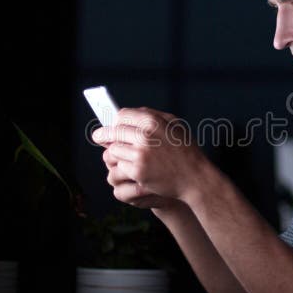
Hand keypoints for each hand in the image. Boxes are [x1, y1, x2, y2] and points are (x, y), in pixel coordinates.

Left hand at [93, 108, 208, 201]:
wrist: (195, 177)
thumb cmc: (186, 150)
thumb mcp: (175, 125)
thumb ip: (152, 116)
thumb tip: (128, 115)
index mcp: (153, 121)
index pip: (122, 115)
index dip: (115, 120)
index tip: (111, 125)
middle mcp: (145, 136)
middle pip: (112, 132)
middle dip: (103, 135)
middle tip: (97, 137)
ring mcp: (140, 155)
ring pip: (113, 150)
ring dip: (114, 153)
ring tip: (118, 155)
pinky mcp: (138, 172)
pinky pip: (119, 166)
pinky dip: (122, 167)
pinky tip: (129, 168)